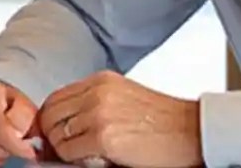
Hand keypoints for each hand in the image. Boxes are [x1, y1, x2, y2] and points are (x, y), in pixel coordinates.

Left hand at [39, 71, 202, 166]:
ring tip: (86, 156)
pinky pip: (70, 153)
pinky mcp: (104, 138)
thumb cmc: (163, 121)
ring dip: (65, 151)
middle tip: (65, 151)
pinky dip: (77, 161)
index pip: (55, 98)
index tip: (53, 136)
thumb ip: (94, 103)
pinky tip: (98, 160)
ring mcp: (99, 114)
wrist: (191, 132)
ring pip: (56, 136)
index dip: (49, 120)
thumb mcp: (124, 97)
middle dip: (52, 136)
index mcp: (100, 81)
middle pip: (50, 115)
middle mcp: (96, 93)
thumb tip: (65, 124)